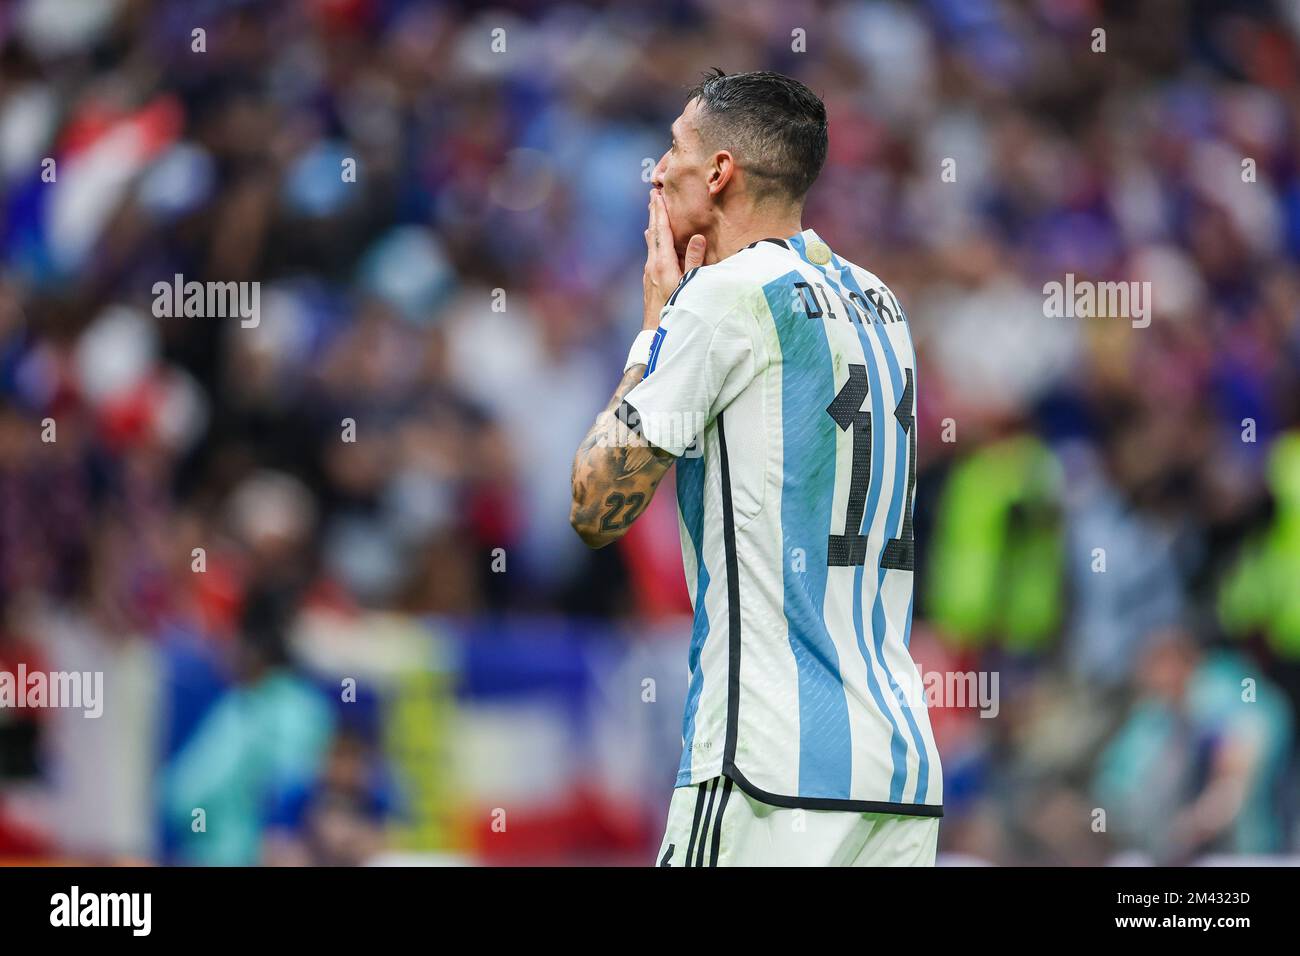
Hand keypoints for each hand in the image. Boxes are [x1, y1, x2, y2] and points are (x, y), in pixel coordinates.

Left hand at [643, 189, 704, 329]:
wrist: (657, 334)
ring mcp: (648, 274)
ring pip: (650, 243)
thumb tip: (697, 237)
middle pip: (653, 233)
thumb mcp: (689, 285)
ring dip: (653, 225)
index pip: (661, 231)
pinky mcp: (648, 281)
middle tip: (653, 195)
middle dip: (654, 213)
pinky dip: (654, 240)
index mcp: (663, 264)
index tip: (658, 195)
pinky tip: (653, 240)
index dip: (660, 212)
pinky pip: (651, 253)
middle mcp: (652, 266)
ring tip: (653, 212)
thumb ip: (694, 261)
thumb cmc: (676, 310)